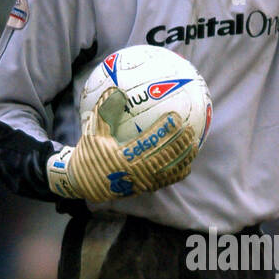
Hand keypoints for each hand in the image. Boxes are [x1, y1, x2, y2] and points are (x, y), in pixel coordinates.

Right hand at [47, 88, 197, 202]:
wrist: (82, 183)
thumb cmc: (88, 153)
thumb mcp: (93, 132)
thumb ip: (104, 111)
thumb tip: (116, 90)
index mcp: (121, 158)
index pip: (148, 142)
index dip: (164, 130)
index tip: (175, 117)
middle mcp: (133, 173)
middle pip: (163, 157)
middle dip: (179, 145)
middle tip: (191, 130)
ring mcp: (140, 183)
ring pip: (167, 172)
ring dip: (182, 159)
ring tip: (195, 146)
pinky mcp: (143, 189)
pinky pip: (164, 182)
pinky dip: (176, 174)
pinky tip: (187, 165)